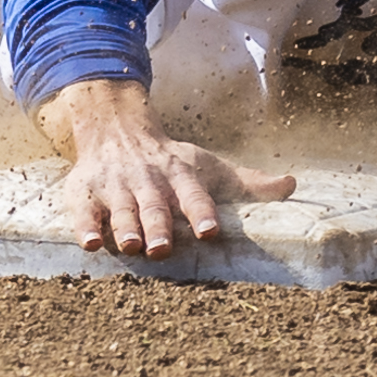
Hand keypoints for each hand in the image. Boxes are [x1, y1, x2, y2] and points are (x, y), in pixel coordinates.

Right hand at [36, 80, 295, 259]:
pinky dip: (86, 227)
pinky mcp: (85, 195)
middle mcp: (148, 180)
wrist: (116, 128)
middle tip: (163, 248)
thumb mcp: (209, 165)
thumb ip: (248, 182)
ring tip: (132, 246)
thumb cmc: (170, 160)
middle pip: (155, 205)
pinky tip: (90, 243)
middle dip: (159, 225)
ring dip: (126, 227)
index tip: (209, 230)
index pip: (194, 194)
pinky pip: (84, 213)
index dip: (201, 211)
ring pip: (121, 210)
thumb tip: (292, 184)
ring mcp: (115, 187)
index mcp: (180, 175)